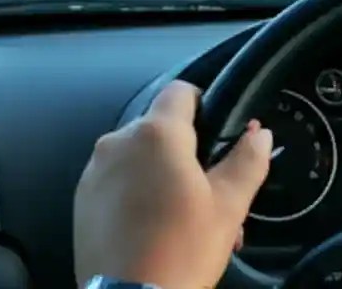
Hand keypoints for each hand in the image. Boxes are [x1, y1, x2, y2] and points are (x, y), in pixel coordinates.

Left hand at [73, 80, 272, 288]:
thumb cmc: (181, 251)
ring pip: (137, 157)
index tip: (217, 132)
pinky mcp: (81, 199)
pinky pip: (116, 181)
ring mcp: (95, 170)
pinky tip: (153, 227)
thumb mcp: (228, 206)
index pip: (181, 91)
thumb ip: (246, 161)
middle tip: (208, 193)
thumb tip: (259, 135)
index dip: (204, 104)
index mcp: (156, 133)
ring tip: (183, 218)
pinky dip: (135, 194)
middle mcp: (118, 142)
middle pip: (159, 128)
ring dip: (161, 175)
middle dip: (186, 153)